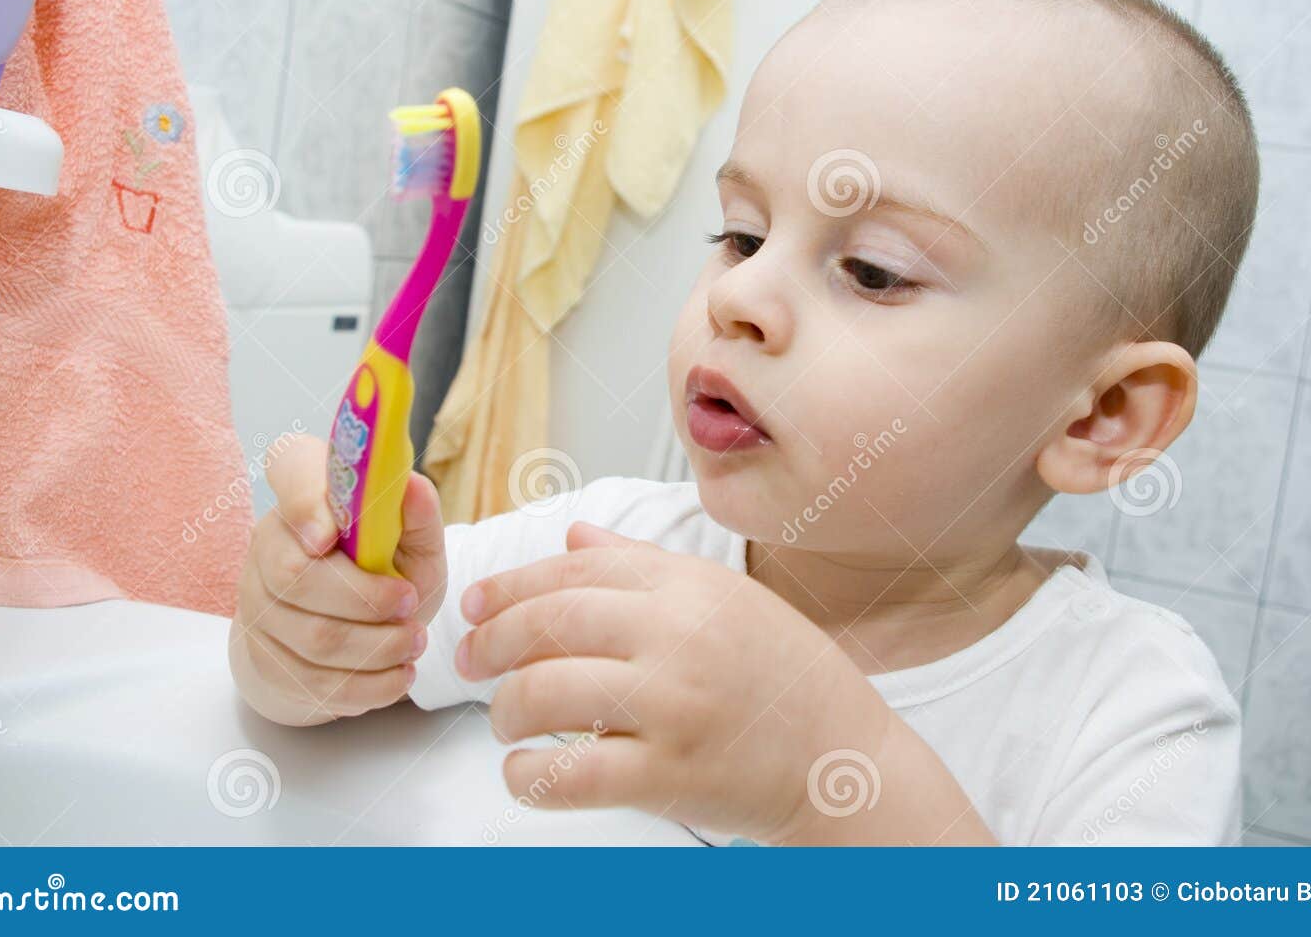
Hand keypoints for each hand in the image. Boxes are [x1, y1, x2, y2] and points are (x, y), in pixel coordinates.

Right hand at [229, 434, 444, 725]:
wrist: (352, 638)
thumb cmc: (388, 575)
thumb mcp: (415, 544)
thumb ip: (417, 517)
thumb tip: (411, 487)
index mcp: (307, 494)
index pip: (289, 468)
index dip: (304, 499)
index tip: (329, 534)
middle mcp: (270, 540)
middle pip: (295, 575)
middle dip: (366, 599)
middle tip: (411, 606)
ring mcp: (257, 603)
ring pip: (312, 636)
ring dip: (376, 647)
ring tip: (413, 643)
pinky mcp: (262, 658)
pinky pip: (312, 681)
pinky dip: (367, 684)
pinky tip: (397, 676)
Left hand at [453, 521, 901, 842]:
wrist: (842, 756)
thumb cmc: (782, 674)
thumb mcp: (724, 598)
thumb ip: (642, 564)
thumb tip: (574, 535)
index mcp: (688, 586)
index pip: (576, 567)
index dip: (512, 583)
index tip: (473, 604)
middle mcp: (677, 636)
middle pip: (550, 621)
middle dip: (491, 640)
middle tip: (469, 661)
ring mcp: (673, 706)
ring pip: (547, 692)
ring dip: (504, 708)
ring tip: (504, 720)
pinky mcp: (670, 775)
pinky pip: (572, 774)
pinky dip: (529, 775)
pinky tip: (522, 770)